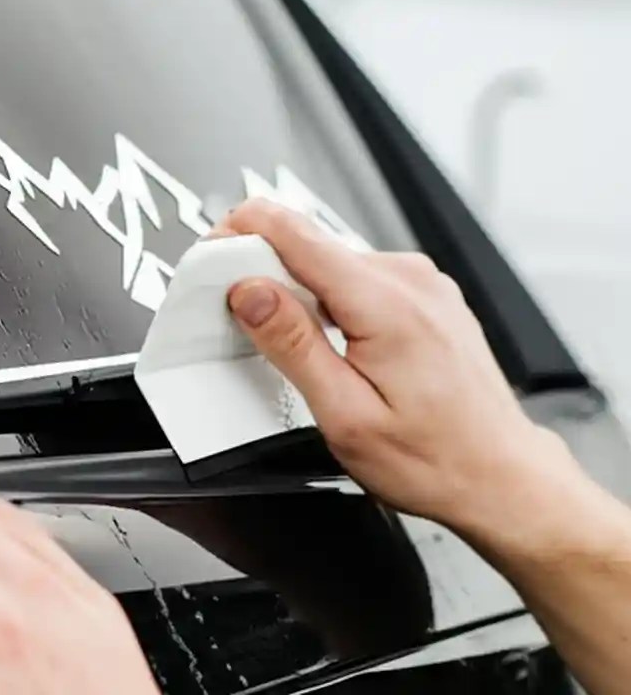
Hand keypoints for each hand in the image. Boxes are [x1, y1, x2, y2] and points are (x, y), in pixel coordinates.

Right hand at [216, 199, 592, 552]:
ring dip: (294, 289)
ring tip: (281, 340)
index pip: (294, 232)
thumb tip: (250, 293)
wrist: (498, 476)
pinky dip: (325, 298)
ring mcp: (421, 283)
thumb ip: (292, 345)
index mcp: (386, 303)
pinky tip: (322, 340)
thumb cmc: (433, 458)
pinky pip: (356, 277)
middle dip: (260, 272)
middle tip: (233, 316)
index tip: (210, 257)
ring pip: (329, 261)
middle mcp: (409, 280)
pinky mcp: (423, 294)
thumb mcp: (344, 414)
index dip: (238, 234)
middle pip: (307, 244)